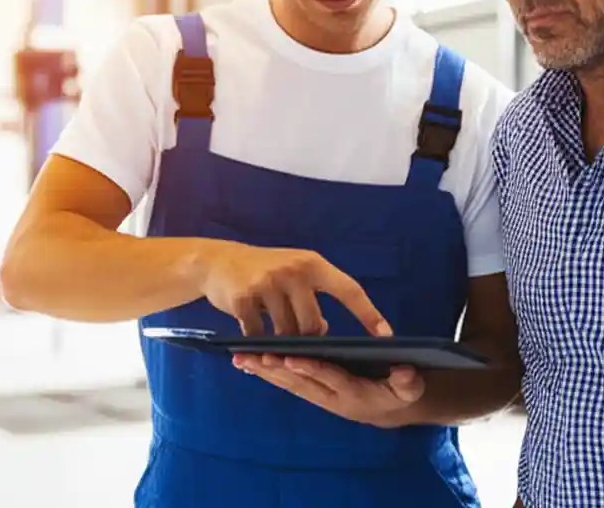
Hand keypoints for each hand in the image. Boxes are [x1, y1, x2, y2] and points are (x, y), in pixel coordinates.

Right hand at [196, 241, 391, 336]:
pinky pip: (259, 336)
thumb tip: (322, 332)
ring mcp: (268, 284)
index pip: (350, 290)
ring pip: (287, 333)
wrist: (217, 261)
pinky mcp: (243, 299)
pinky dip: (258, 340)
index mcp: (313, 264)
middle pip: (314, 324)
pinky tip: (251, 329)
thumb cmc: (264, 271)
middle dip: (308, 339)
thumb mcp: (294, 273)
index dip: (369, 314)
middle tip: (298, 340)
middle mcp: (294, 271)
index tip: (386, 336)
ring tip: (273, 334)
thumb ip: (312, 298)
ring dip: (283, 342)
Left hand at [233, 354, 424, 427]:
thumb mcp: (411, 388)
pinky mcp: (312, 393)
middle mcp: (332, 396)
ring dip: (265, 371)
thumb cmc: (400, 393)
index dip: (312, 368)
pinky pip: (288, 384)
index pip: (331, 377)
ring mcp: (319, 396)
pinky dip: (268, 374)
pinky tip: (249, 364)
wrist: (390, 411)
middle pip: (301, 382)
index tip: (292, 356)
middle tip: (253, 356)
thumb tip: (405, 372)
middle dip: (276, 368)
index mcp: (355, 391)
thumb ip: (408, 382)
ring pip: (289, 383)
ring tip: (241, 359)